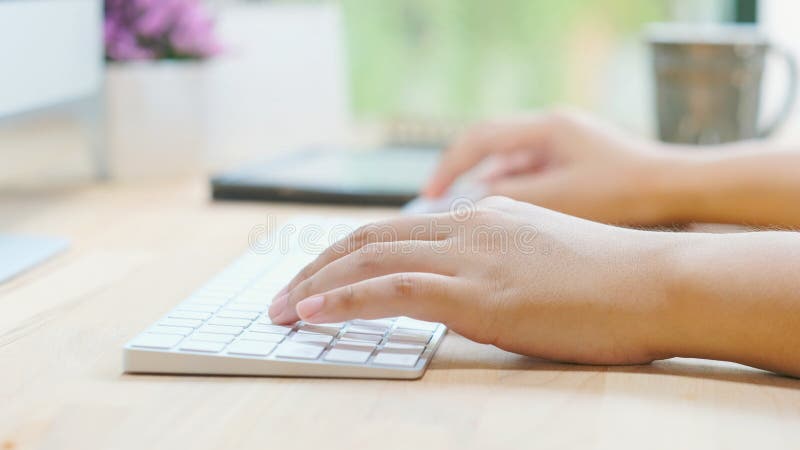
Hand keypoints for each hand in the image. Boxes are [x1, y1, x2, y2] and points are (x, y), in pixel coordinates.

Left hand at [268, 197, 674, 364]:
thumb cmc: (610, 281)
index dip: (345, 252)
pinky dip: (343, 300)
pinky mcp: (476, 290)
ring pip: (369, 260)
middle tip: (283, 294)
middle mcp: (468, 225)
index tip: (316, 275)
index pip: (393, 229)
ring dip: (316, 286)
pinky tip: (312, 314)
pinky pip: (391, 289)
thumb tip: (457, 290)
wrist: (657, 283)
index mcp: (483, 214)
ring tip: (282, 310)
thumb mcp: (541, 257)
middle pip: (369, 238)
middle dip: (316, 268)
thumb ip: (493, 263)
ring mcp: (471, 255)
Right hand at [424, 109, 681, 224]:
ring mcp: (566, 145)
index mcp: (547, 129)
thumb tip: (467, 203)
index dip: (449, 168)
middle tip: (440, 206)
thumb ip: (509, 198)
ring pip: (511, 164)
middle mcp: (553, 130)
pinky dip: (514, 194)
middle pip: (491, 149)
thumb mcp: (560, 199)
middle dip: (463, 177)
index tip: (430, 195)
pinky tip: (508, 220)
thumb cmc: (627, 194)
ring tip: (472, 220)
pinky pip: (532, 175)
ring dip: (489, 187)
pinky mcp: (575, 164)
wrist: (680, 192)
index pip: (479, 140)